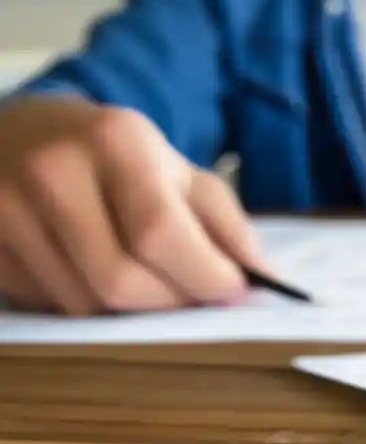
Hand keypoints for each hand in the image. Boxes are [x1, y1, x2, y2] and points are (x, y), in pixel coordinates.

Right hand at [0, 99, 265, 314]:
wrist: (20, 131)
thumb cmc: (115, 157)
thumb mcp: (177, 169)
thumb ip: (225, 222)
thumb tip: (262, 279)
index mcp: (115, 141)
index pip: (161, 234)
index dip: (204, 277)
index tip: (233, 292)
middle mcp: (52, 171)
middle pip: (119, 282)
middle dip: (169, 304)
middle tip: (192, 296)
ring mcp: (4, 208)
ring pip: (83, 306)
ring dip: (129, 312)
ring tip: (145, 279)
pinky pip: (46, 306)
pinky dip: (85, 305)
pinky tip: (93, 274)